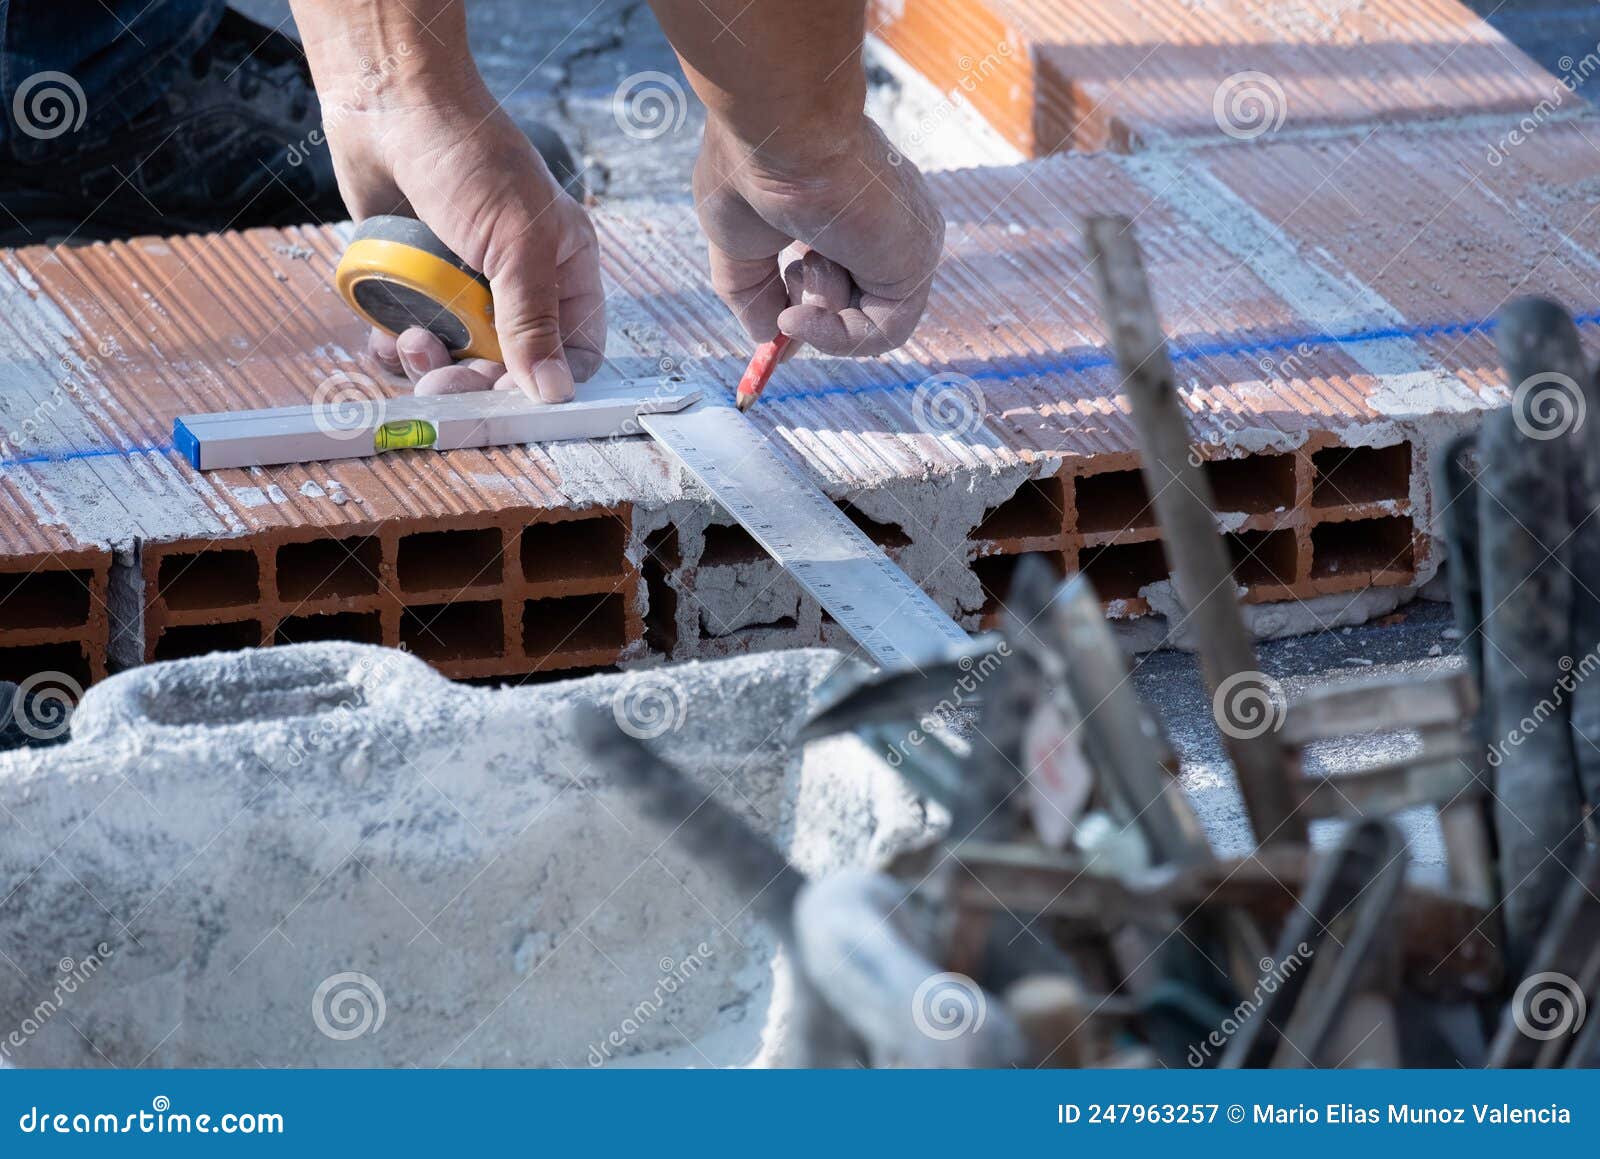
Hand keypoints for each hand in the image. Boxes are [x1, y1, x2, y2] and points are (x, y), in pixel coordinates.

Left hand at [326, 84, 602, 400]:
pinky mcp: (415, 280)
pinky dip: (394, 346)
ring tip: (408, 340)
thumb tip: (554, 391)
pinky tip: (383, 335)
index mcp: (564, 268)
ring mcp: (464, 283)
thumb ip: (533, 321)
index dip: (547, 382)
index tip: (508, 400)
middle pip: (509, 365)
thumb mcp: (515, 242)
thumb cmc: (467, 153)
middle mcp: (517, 282)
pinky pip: (411, 335)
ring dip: (429, 364)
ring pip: (457, 357)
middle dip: (474, 379)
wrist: (386, 103)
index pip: (575, 349)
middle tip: (441, 382)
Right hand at [693, 113, 943, 356]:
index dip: (809, 310)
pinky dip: (834, 338)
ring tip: (803, 261)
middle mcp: (887, 226)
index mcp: (852, 208)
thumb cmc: (751, 167)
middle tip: (787, 283)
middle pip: (857, 303)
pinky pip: (882, 333)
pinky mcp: (916, 262)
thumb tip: (769, 340)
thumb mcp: (739, 244)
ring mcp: (906, 243)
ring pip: (868, 320)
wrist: (778, 131)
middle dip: (809, 306)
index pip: (846, 277)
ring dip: (817, 309)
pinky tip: (796, 317)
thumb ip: (755, 294)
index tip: (777, 323)